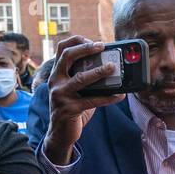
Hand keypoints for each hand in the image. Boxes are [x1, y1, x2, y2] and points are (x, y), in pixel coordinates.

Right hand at [44, 36, 126, 165]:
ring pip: (80, 78)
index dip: (75, 41)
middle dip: (85, 49)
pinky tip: (120, 95)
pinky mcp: (69, 109)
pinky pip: (93, 100)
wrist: (61, 133)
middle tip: (102, 46)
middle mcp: (55, 81)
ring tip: (113, 67)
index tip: (91, 40)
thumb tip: (111, 69)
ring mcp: (60, 95)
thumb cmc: (72, 109)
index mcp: (56, 73)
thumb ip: (87, 80)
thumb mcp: (76, 91)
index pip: (61, 49)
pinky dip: (108, 97)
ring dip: (98, 71)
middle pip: (67, 56)